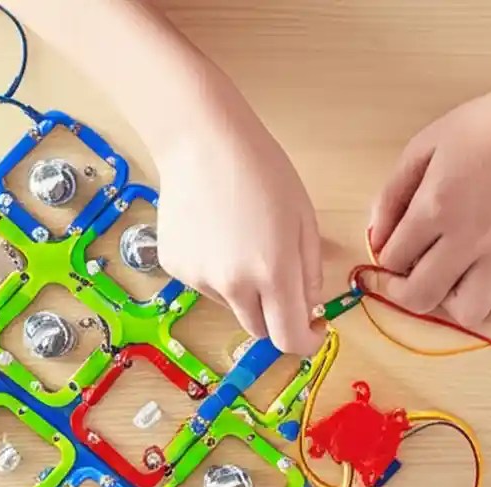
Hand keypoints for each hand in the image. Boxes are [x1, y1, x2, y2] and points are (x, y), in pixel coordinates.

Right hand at [152, 81, 324, 355]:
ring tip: (243, 240)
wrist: (201, 141)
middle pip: (260, 330)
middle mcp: (233, 285)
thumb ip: (310, 271)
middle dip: (277, 317)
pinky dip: (218, 271)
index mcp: (273, 273)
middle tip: (282, 283)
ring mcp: (199, 279)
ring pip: (232, 305)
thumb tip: (308, 307)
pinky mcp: (176, 267)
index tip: (314, 329)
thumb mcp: (304, 219)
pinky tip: (216, 231)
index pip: (289, 339)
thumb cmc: (263, 172)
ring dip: (246, 290)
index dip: (306, 341)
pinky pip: (206, 284)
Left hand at [368, 75, 490, 327]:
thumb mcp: (425, 146)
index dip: (384, 260)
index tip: (391, 252)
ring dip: (450, 304)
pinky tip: (483, 282)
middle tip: (407, 278)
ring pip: (468, 313)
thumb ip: (392, 192)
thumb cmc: (486, 126)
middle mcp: (468, 236)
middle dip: (403, 294)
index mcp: (436, 206)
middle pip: (421, 296)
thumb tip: (375, 236)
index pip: (393, 259)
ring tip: (450, 280)